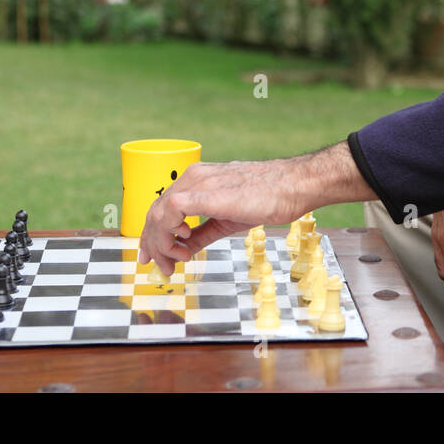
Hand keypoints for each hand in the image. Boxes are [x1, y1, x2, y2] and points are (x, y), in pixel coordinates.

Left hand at [136, 160, 301, 276]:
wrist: (292, 186)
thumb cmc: (268, 197)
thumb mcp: (226, 220)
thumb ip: (202, 234)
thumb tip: (183, 250)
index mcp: (198, 180)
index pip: (164, 207)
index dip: (154, 233)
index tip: (155, 255)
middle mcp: (194, 177)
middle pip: (155, 211)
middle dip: (152, 243)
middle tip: (158, 265)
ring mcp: (197, 183)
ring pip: (158, 213)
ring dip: (160, 243)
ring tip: (174, 261)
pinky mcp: (204, 193)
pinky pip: (171, 212)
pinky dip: (169, 233)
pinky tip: (183, 245)